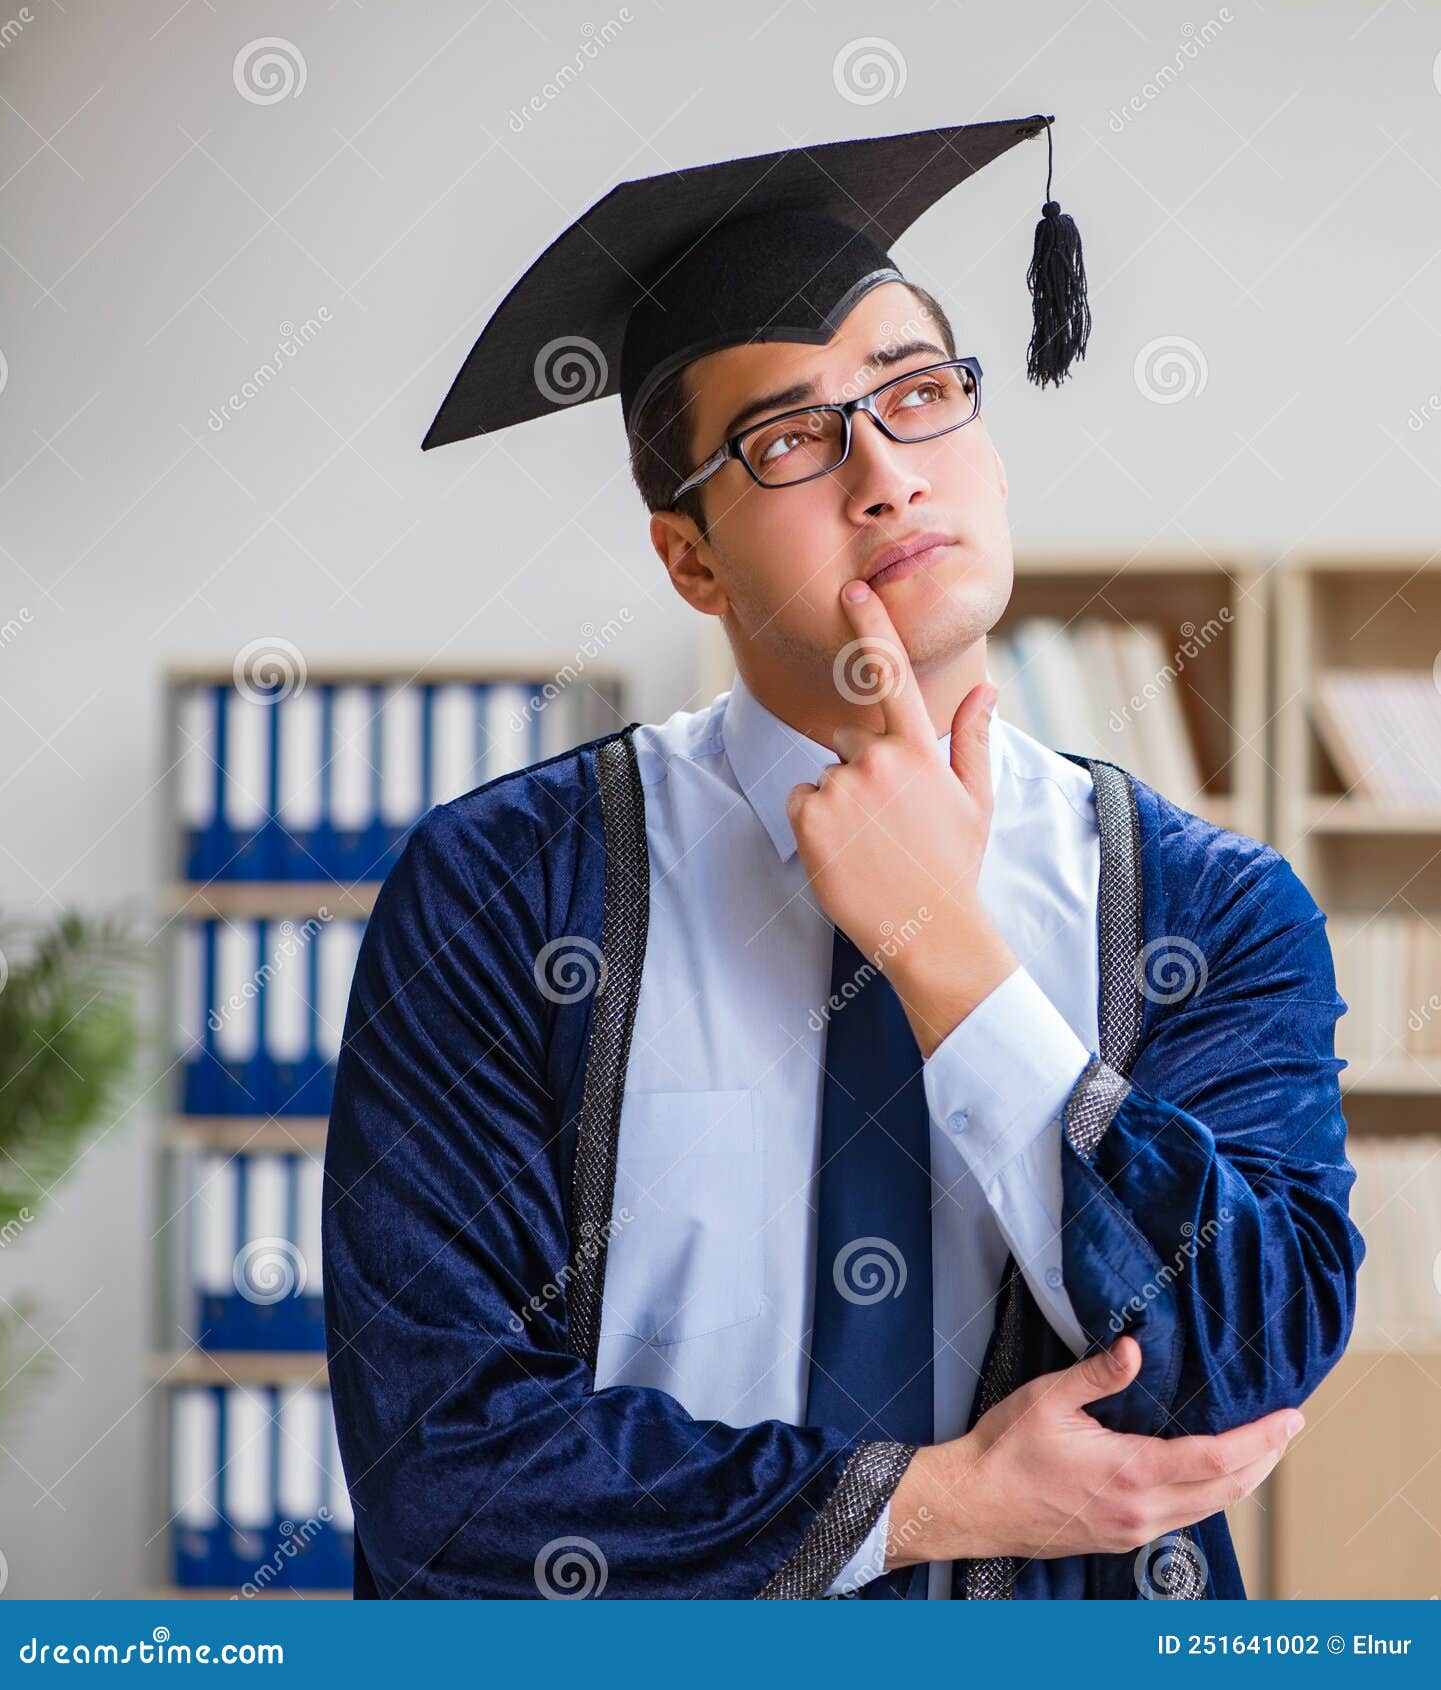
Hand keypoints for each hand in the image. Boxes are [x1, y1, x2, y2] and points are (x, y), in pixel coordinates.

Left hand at [784, 578, 1016, 1055]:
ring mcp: (841, 788)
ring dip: (838, 802)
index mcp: (919, 750)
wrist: (931, 931)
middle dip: (859, 768)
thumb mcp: (976, 800)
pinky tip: (845, 852)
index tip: (850, 590)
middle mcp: (878, 760)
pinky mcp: (809, 817)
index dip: (870, 626)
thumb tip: (986, 688)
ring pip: (824, 775)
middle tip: (888, 821)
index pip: (891, 674)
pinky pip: (801, 801)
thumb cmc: (955, 865)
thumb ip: (974, 737)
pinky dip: (814, 824)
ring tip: (870, 843)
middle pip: (847, 737)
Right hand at [884, 1335, 1302, 1566]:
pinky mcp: (1122, 1538)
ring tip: (1262, 1450)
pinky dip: (1211, 1494)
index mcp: (1129, 1472)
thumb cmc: (1006, 1450)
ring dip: (1243, 1479)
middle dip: (1266, 1459)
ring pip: (1209, 1509)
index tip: (1290, 1418)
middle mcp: (1141, 1509)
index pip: (1217, 1459)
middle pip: (1227, 1490)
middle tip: (1289, 1429)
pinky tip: (1210, 1475)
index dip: (1261, 1439)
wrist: (976, 1504)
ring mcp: (1134, 1530)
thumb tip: (1135, 1348)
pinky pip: (1184, 1518)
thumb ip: (1097, 1374)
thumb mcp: (1048, 1399)